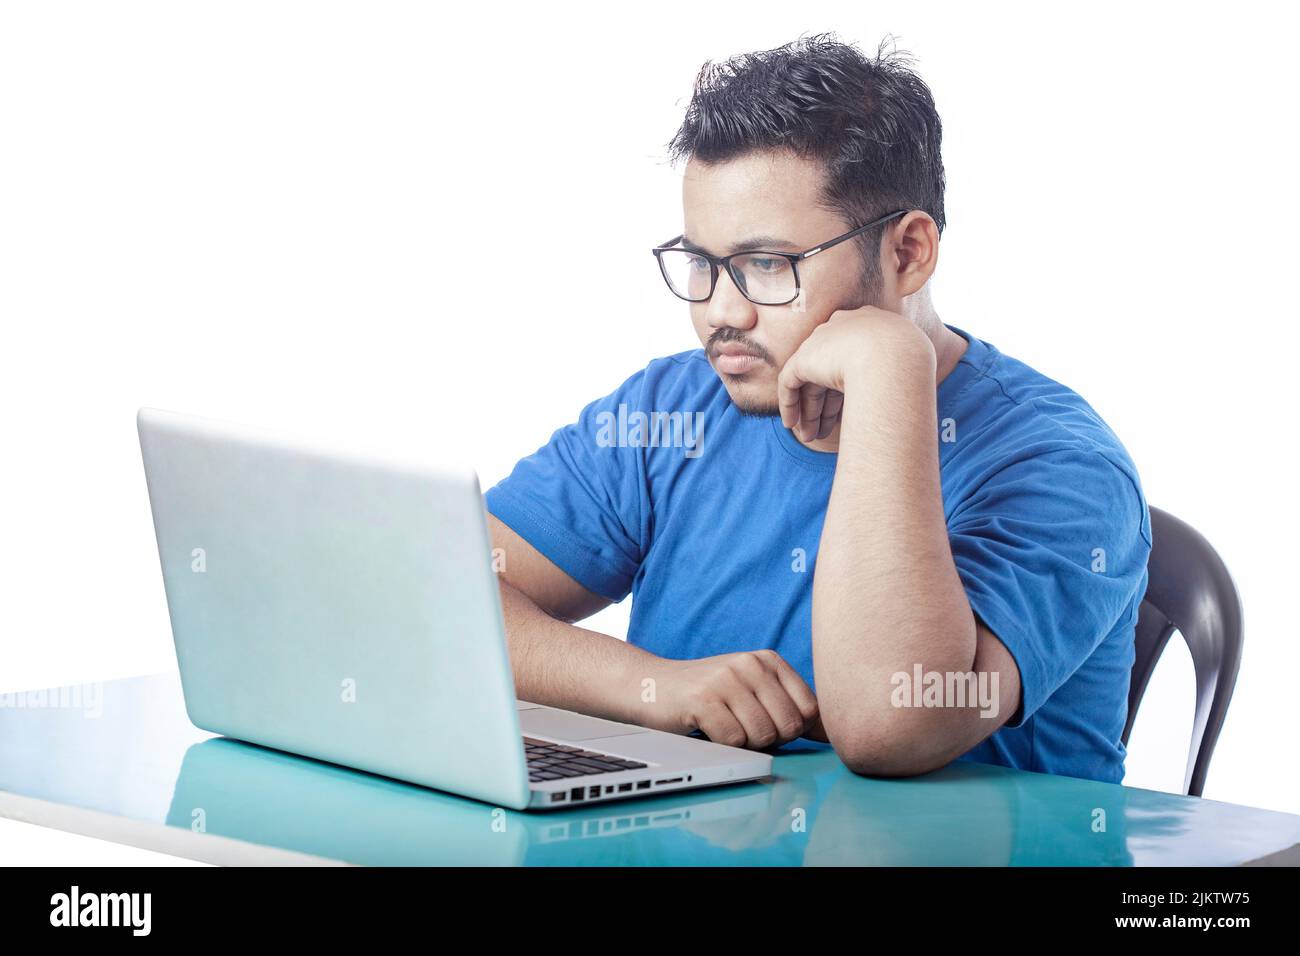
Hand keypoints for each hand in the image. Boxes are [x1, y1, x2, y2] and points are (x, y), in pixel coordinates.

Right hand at [640, 650, 824, 750]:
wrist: (652, 687)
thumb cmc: (708, 695)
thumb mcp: (753, 691)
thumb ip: (791, 706)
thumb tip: (835, 732)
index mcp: (769, 660)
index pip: (809, 710)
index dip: (791, 729)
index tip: (765, 722)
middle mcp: (750, 664)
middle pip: (788, 726)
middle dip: (769, 739)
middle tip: (740, 726)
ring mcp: (726, 679)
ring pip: (763, 736)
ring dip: (743, 742)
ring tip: (723, 725)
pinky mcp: (703, 699)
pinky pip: (734, 741)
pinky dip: (722, 744)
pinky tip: (707, 728)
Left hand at [777, 306, 933, 441]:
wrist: (894, 355)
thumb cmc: (911, 364)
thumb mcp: (911, 365)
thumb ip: (898, 377)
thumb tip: (904, 399)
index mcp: (869, 327)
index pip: (851, 361)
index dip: (847, 390)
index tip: (849, 413)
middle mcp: (842, 329)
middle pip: (828, 373)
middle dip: (825, 406)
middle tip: (823, 432)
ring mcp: (822, 341)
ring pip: (810, 381)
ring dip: (809, 412)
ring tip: (809, 437)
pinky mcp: (804, 357)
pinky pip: (790, 382)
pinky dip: (790, 404)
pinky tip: (791, 425)